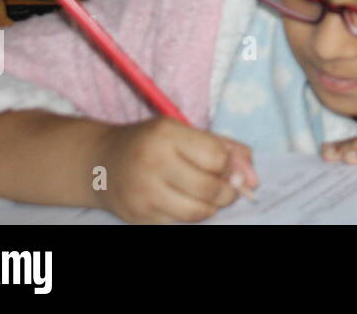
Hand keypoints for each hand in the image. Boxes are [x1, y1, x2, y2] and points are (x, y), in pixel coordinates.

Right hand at [92, 118, 257, 223]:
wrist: (102, 163)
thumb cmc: (154, 143)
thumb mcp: (186, 132)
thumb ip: (226, 149)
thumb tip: (254, 180)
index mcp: (167, 134)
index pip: (216, 156)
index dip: (230, 165)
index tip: (228, 166)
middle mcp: (152, 163)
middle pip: (209, 188)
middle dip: (228, 192)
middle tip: (228, 190)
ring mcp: (143, 193)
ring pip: (197, 212)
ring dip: (213, 208)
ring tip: (210, 197)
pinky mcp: (138, 217)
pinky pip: (179, 224)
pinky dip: (192, 216)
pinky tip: (186, 203)